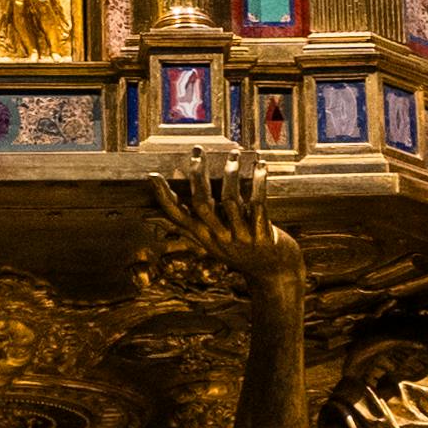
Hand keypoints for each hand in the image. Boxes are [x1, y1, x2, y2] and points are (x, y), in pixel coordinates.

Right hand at [142, 158, 297, 301]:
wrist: (275, 276)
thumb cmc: (243, 254)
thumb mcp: (215, 245)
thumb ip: (193, 229)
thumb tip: (163, 217)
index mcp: (205, 238)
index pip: (178, 217)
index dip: (164, 197)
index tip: (152, 176)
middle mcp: (219, 238)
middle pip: (201, 204)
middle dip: (198, 175)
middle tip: (198, 151)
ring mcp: (241, 238)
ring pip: (230, 201)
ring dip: (231, 173)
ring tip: (233, 152)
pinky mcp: (262, 237)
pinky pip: (258, 205)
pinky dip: (259, 183)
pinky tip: (261, 165)